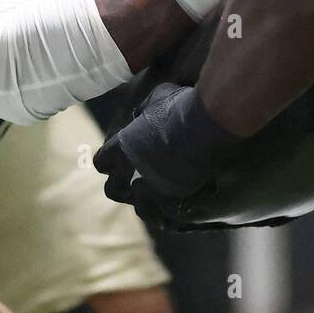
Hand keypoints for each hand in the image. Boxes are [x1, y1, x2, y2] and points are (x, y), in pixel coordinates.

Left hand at [94, 84, 238, 208]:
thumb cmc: (183, 107)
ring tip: (156, 201)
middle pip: (113, 190)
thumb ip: (145, 109)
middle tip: (133, 185)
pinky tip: (180, 205)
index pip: (102, 161)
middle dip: (121, 189)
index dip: (107, 162)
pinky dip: (171, 211)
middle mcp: (135, 172)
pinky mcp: (178, 200)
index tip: (115, 163)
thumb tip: (139, 113)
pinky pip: (167, 214)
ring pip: (140, 209)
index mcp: (125, 146)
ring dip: (146, 205)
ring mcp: (156, 189)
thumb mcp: (158, 98)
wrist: (211, 123)